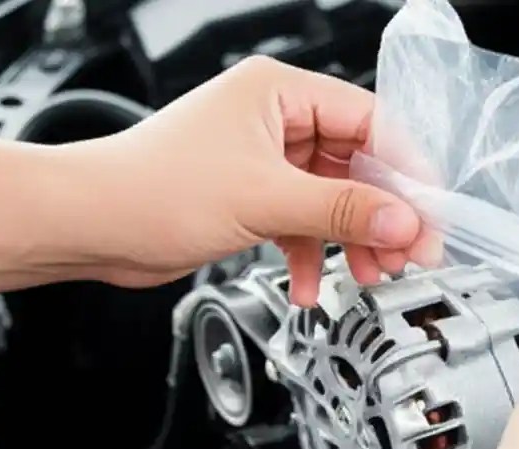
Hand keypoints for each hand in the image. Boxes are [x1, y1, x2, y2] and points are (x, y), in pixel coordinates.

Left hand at [50, 55, 438, 303]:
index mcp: (279, 92)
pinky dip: (309, 255)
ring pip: (329, 199)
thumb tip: (404, 221)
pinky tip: (309, 287)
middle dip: (381, 215)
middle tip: (408, 254)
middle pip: (355, 165)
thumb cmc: (150, 188)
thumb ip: (342, 212)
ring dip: (350, 241)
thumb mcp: (265, 200)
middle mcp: (273, 120)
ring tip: (368, 274)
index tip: (429, 213)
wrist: (89, 224)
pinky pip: (299, 224)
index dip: (404, 170)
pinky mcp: (247, 198)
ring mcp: (260, 160)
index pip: (369, 121)